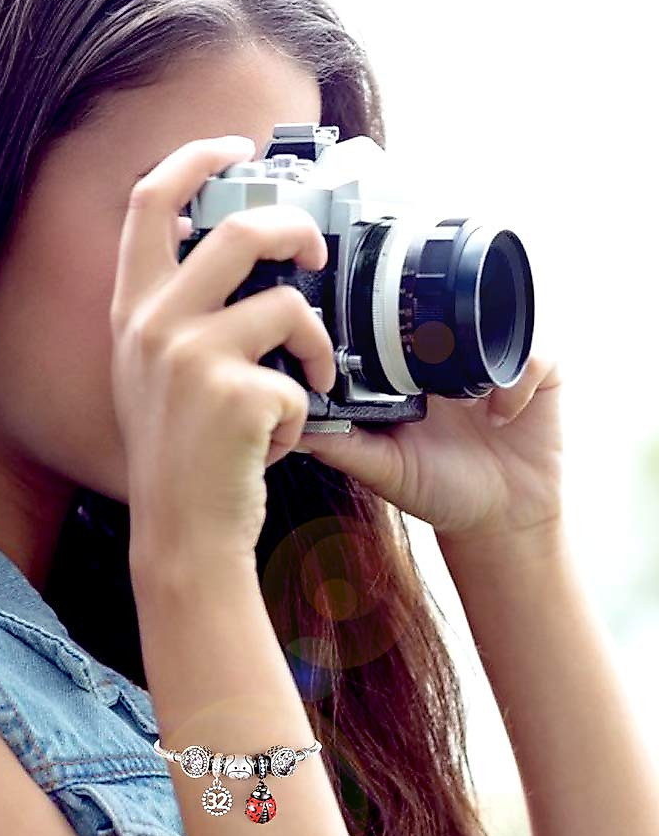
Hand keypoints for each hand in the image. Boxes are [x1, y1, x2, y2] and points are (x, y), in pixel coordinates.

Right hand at [110, 134, 338, 571]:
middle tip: (315, 251)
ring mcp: (193, 358)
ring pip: (290, 305)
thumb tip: (225, 252)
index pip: (148, 201)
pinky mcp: (236, 395)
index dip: (194, 158)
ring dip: (316, 344)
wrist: (180, 534)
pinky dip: (301, 413)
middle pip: (242, 229)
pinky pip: (299, 379)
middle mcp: (154, 325)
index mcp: (132, 313)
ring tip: (312, 378)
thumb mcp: (149, 375)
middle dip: (297, 229)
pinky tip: (275, 443)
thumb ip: (172, 313)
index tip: (233, 149)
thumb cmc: (177, 457)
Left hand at [292, 350, 563, 546]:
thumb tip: (297, 425)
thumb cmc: (436, 492)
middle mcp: (453, 362)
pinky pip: (535, 356)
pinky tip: (500, 418)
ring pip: (493, 324)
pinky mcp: (538, 377)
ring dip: (480, 354)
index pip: (397, 330)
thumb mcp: (381, 469)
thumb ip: (341, 444)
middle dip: (437, 334)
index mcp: (410, 375)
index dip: (388, 328)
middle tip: (429, 376)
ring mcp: (496, 365)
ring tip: (466, 399)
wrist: (498, 520)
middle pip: (446, 315)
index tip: (381, 347)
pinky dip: (516, 383)